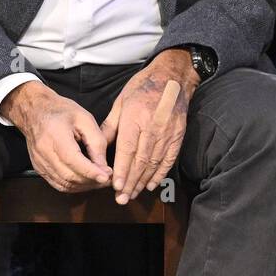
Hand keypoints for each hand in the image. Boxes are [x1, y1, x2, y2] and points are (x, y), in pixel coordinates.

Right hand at [3, 82, 111, 192]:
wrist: (35, 111)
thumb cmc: (61, 111)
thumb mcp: (85, 119)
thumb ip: (96, 142)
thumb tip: (104, 166)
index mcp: (55, 135)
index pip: (73, 160)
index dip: (91, 171)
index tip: (107, 176)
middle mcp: (44, 151)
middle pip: (69, 175)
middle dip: (92, 181)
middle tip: (109, 179)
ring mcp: (39, 162)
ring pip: (64, 184)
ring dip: (84, 186)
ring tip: (100, 181)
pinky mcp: (39, 169)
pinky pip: (57, 184)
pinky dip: (74, 186)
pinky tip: (86, 181)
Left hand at [101, 49, 198, 204]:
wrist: (172, 76)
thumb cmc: (142, 87)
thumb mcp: (120, 102)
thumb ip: (109, 126)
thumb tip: (97, 147)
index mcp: (135, 117)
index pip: (128, 149)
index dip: (122, 169)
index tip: (115, 186)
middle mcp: (153, 126)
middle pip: (141, 160)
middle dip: (130, 182)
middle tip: (122, 198)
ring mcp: (168, 131)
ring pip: (154, 162)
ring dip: (143, 181)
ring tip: (133, 194)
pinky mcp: (178, 134)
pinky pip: (169, 158)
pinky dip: (161, 173)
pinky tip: (152, 184)